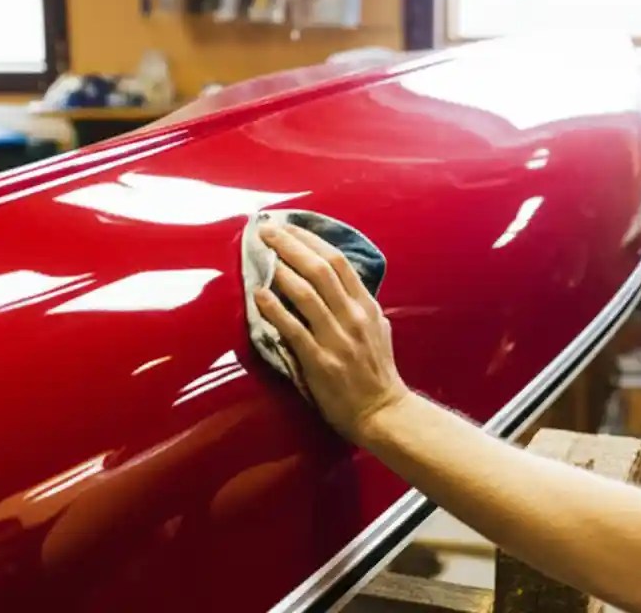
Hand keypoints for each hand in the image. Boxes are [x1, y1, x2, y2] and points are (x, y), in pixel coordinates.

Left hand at [254, 222, 411, 442]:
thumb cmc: (377, 372)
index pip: (338, 262)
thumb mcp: (379, 328)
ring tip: (261, 254)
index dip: (311, 240)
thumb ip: (361, 304)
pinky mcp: (320, 362)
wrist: (382, 412)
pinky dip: (274, 309)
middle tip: (267, 230)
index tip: (290, 226)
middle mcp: (353, 317)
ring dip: (281, 270)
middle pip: (319, 269)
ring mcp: (337, 339)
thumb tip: (341, 283)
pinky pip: (293, 329)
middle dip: (291, 245)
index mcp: (366, 306)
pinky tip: (258, 295)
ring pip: (306, 293)